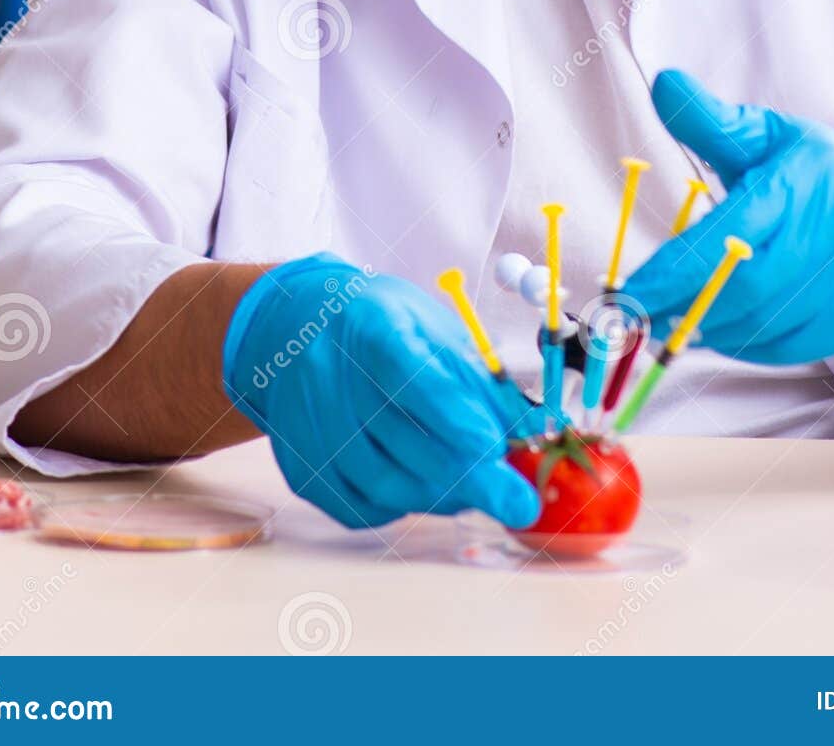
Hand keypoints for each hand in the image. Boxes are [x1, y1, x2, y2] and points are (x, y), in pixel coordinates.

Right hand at [222, 253, 540, 529]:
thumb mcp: (435, 329)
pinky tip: (425, 488)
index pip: (410, 374)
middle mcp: (330, 376)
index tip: (495, 446)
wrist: (298, 327)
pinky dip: (404, 506)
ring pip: (385, 485)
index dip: (453, 414)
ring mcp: (310, 426)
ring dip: (443, 496)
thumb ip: (482, 380)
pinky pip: (360, 508)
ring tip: (475, 489)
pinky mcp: (301, 467)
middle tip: (517, 499)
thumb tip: (536, 429)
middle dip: (471, 476)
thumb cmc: (384, 325)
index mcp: (372, 326)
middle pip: (403, 443)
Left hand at [623, 71, 833, 362]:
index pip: (731, 233)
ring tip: (682, 324)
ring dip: (718, 333)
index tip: (631, 293)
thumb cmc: (828, 168)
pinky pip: (803, 346)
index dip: (675, 271)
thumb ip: (712, 120)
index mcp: (807, 177)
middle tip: (647, 316)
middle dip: (689, 309)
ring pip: (775, 326)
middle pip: (752, 290)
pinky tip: (731, 332)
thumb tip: (664, 84)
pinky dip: (757, 347)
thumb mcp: (770, 134)